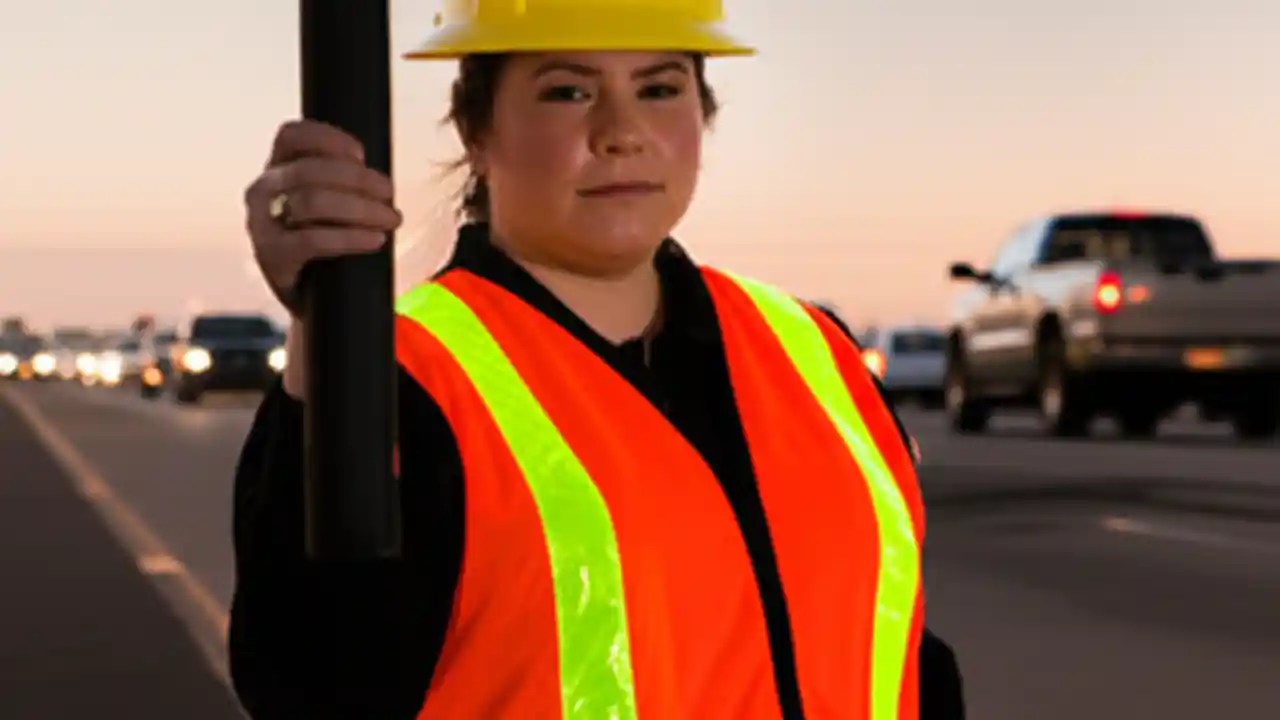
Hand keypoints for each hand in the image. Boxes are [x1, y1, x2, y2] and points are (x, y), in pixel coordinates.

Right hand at [244, 119, 401, 314]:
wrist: (313, 300)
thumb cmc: (329, 242)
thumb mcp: (330, 203)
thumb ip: (344, 180)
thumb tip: (378, 177)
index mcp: (276, 168)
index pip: (292, 135)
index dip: (330, 138)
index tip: (363, 155)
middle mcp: (262, 190)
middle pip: (310, 170)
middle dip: (359, 180)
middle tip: (389, 195)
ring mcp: (261, 224)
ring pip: (312, 201)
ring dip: (361, 208)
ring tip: (390, 219)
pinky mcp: (271, 257)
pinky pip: (311, 240)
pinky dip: (350, 237)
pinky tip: (375, 240)